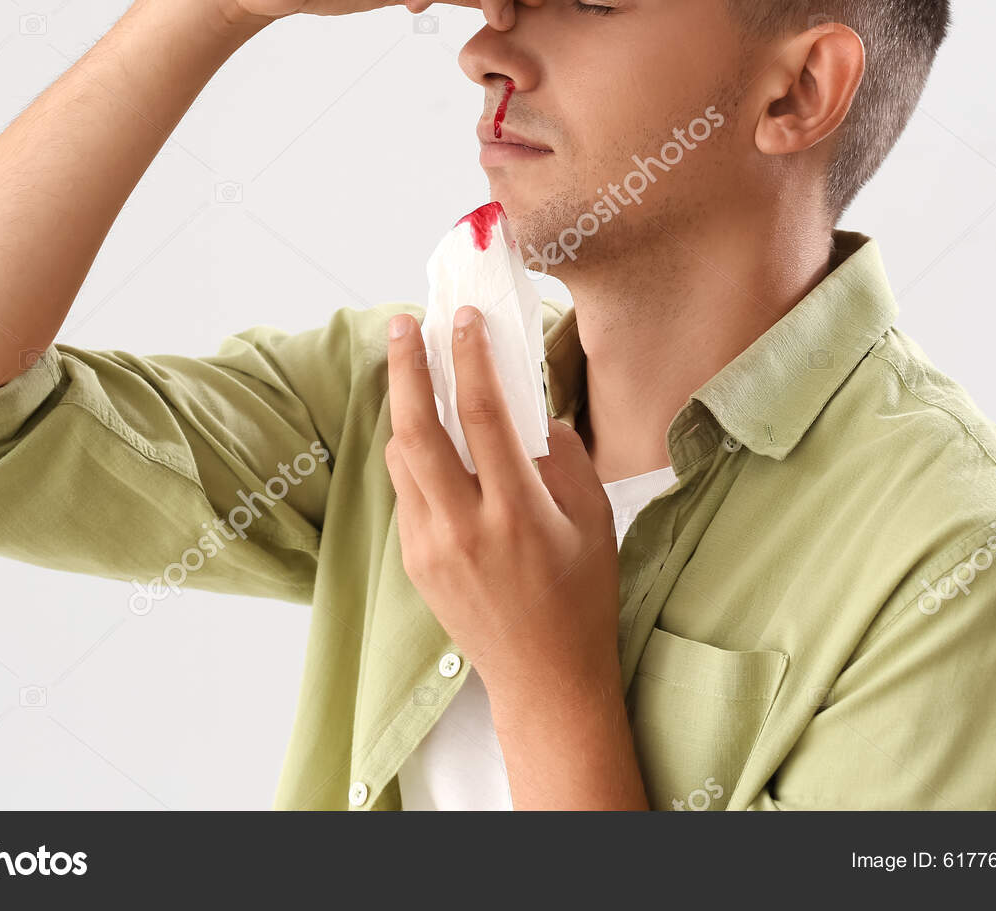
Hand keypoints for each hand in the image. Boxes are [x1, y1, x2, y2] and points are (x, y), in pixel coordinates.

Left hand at [383, 306, 618, 703]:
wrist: (544, 676)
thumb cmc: (580, 596)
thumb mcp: (593, 521)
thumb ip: (566, 459)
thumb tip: (534, 412)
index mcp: (517, 512)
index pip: (481, 416)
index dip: (468, 359)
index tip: (463, 319)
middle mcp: (465, 527)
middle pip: (417, 429)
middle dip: (406, 368)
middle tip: (404, 324)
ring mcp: (431, 546)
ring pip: (402, 458)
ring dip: (403, 409)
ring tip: (412, 370)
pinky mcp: (414, 561)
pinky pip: (406, 492)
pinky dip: (413, 455)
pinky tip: (426, 435)